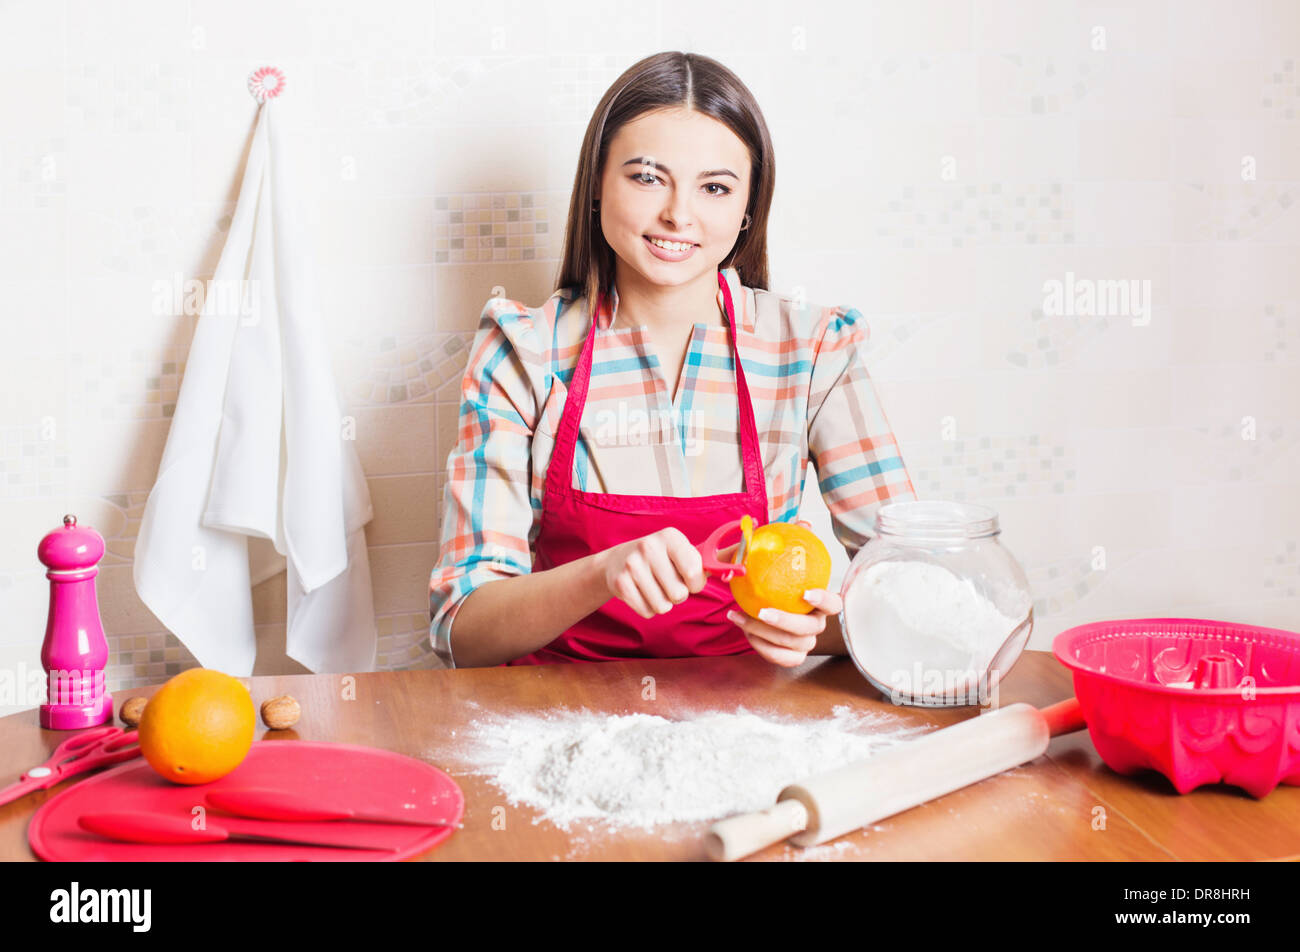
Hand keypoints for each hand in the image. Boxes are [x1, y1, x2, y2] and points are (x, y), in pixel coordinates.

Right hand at [602, 528, 706, 619]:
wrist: (617, 561)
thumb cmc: (661, 559)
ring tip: (654, 586)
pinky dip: (648, 608)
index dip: (695, 583)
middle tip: (667, 582)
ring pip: (663, 606)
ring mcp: (632, 565)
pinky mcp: (620, 583)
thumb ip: (713, 559)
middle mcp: (649, 547)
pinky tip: (642, 592)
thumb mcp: (683, 552)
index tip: (688, 577)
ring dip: (663, 602)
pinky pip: (647, 611)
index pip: (694, 571)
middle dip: (678, 594)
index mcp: (671, 536)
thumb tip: (741, 563)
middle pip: (679, 594)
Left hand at [726, 517, 842, 666]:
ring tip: (738, 617)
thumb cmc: (773, 577)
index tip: (806, 592)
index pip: (835, 603)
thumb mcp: (778, 555)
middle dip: (786, 621)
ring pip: (792, 645)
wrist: (758, 600)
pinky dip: (762, 648)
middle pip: (810, 629)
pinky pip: (781, 658)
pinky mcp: (791, 656)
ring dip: (763, 633)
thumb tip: (803, 522)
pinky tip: (743, 630)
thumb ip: (791, 540)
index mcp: (820, 601)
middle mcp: (816, 623)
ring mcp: (805, 642)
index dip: (825, 600)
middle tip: (761, 610)